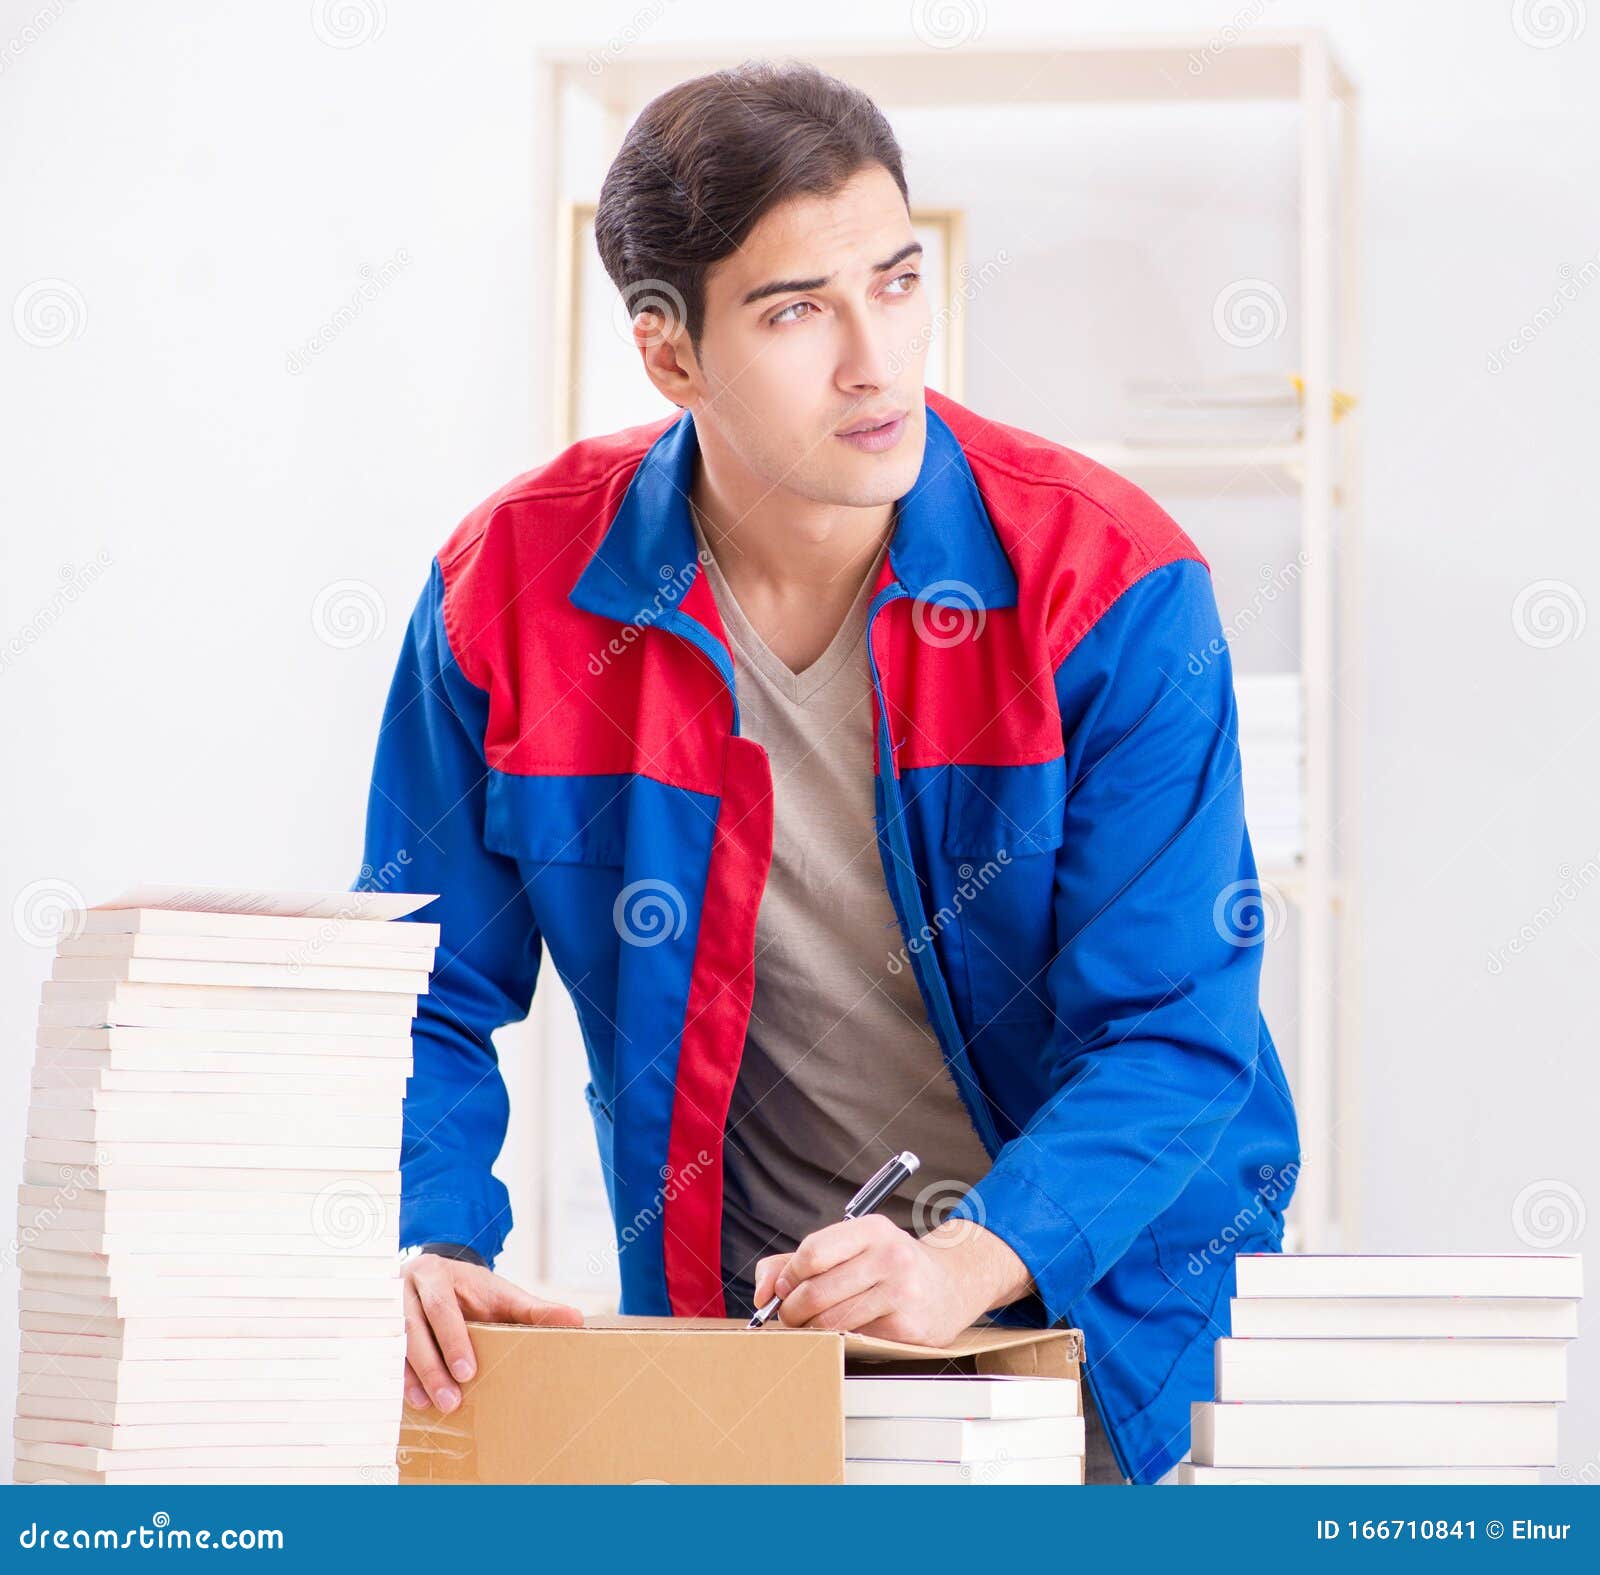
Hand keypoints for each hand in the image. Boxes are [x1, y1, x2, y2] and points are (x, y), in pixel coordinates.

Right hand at [401, 1253, 582, 1412]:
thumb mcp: (502, 1294)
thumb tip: (576, 1319)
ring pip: (395, 1345)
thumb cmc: (473, 1290)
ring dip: (413, 1378)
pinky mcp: (379, 1329)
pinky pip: (384, 1356)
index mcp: (434, 1273)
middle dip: (432, 1367)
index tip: (467, 1371)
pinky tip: (412, 1401)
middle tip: (452, 1400)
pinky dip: (398, 1379)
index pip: (440, 1307)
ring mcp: (387, 1309)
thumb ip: (534, 1309)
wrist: (440, 1276)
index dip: (451, 1339)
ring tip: (433, 1406)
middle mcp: (405, 1287)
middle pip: (413, 1329)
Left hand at [751, 1214, 1031, 1346]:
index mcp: (873, 1230)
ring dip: (810, 1330)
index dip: (787, 1277)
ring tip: (811, 1326)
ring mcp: (902, 1294)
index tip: (781, 1289)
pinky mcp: (908, 1329)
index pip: (812, 1253)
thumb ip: (798, 1260)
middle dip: (791, 1311)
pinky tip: (846, 1332)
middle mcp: (890, 1257)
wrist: (951, 1285)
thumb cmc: (890, 1265)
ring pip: (831, 1323)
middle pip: (816, 1293)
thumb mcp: (852, 1246)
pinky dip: (839, 1341)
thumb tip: (762, 1288)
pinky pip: (855, 1341)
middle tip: (788, 1316)